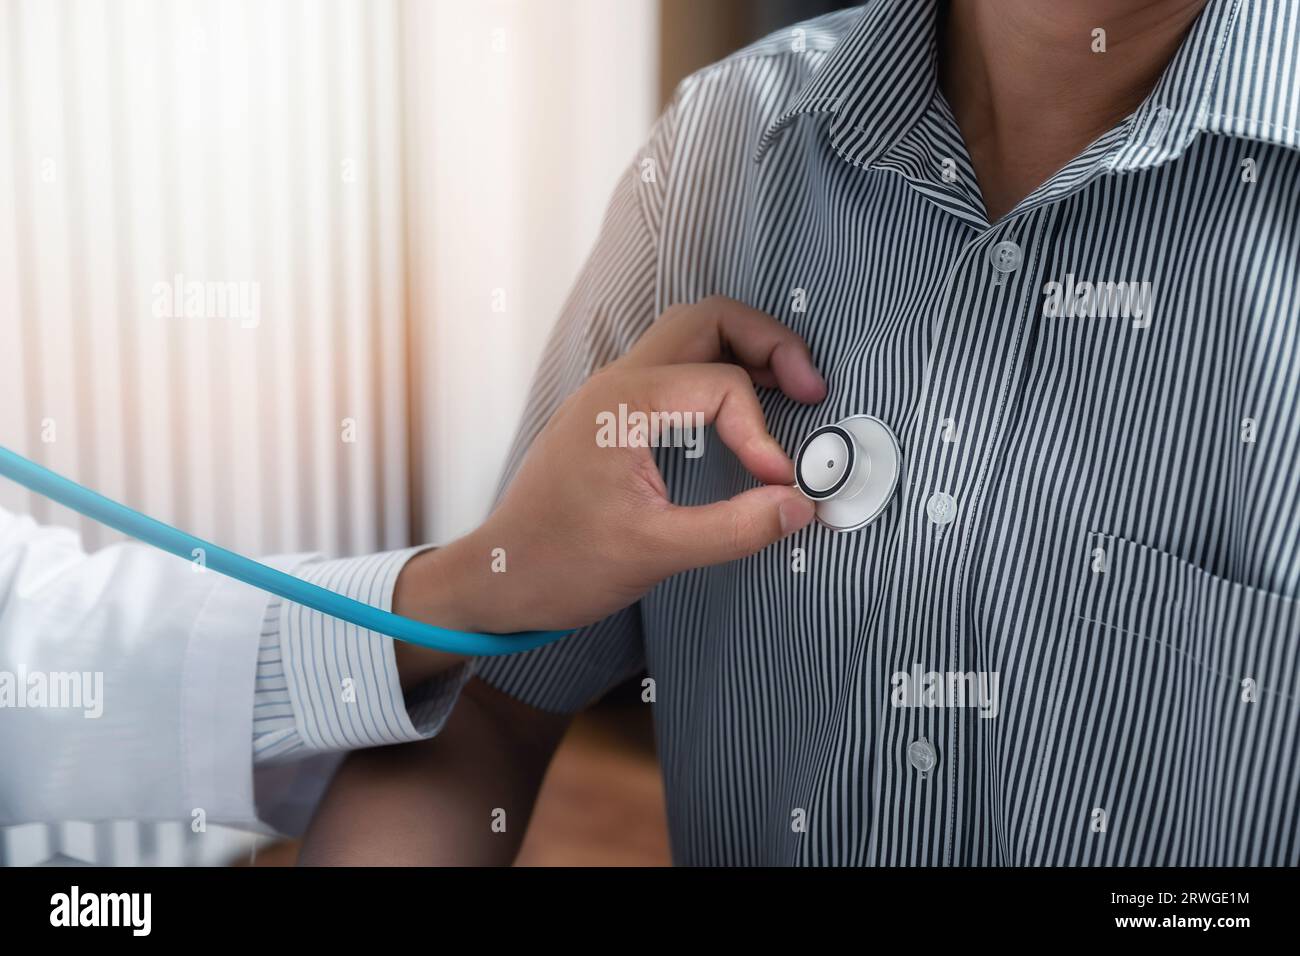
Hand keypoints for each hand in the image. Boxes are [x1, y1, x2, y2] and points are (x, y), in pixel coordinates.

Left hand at [393, 296, 825, 676]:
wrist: (497, 578)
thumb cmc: (557, 563)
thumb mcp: (654, 553)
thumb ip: (733, 529)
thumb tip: (797, 507)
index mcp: (623, 404)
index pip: (721, 385)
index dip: (762, 432)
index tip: (777, 482)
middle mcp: (616, 384)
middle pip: (707, 320)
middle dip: (767, 342)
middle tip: (809, 385)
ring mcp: (612, 396)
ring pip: (689, 338)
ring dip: (742, 352)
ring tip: (787, 389)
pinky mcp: (613, 418)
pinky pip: (674, 371)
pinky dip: (717, 376)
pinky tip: (741, 417)